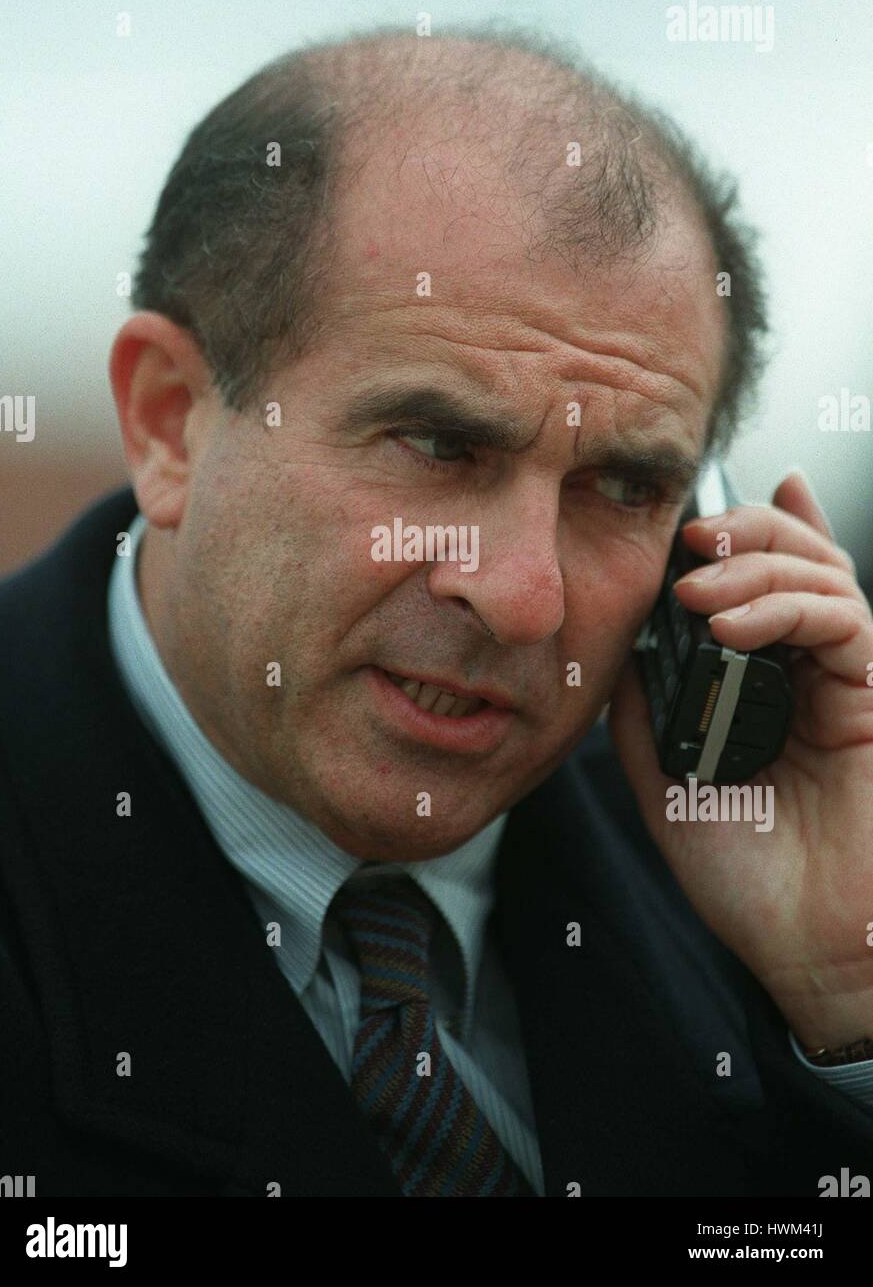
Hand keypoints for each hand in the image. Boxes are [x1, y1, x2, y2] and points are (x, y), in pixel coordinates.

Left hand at [608, 470, 872, 1049]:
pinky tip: (731, 626)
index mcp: (763, 678)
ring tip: (696, 593)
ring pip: (822, 574)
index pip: (760, 580)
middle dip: (742, 534)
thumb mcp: (665, 773)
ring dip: (755, 568)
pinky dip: (788, 608)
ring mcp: (846, 680)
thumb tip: (623, 636)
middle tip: (688, 543)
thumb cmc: (744, 870)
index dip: (735, 535)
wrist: (801, 945)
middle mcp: (809, 668)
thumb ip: (647, 702)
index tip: (680, 523)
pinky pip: (844, 622)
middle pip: (795, 558)